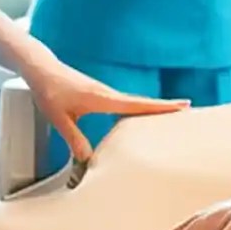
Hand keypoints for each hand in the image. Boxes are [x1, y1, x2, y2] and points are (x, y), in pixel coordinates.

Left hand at [26, 59, 190, 163]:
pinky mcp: (100, 93)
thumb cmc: (49, 90)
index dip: (161, 107)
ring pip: (135, 102)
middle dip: (165, 106)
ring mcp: (105, 92)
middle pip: (143, 102)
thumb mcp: (59, 118)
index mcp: (102, 98)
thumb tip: (89, 160)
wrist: (41, 69)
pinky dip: (139, 107)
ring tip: (173, 114)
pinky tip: (142, 115)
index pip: (137, 104)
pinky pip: (125, 102)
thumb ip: (74, 140)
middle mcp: (108, 93)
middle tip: (189, 110)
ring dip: (153, 107)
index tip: (184, 106)